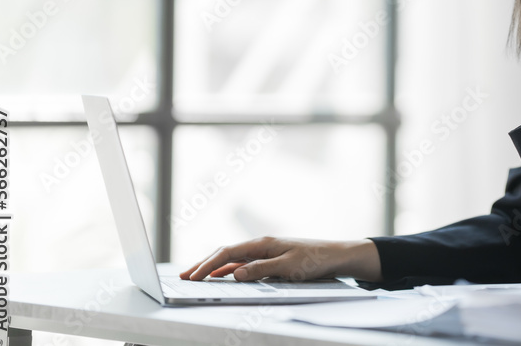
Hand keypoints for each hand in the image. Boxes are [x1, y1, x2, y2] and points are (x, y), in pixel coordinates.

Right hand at [178, 237, 380, 281]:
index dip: (207, 265)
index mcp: (263, 243)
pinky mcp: (272, 260)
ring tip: (196, 278)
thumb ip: (261, 270)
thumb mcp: (289, 268)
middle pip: (225, 254)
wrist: (337, 256)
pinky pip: (244, 264)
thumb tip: (234, 275)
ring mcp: (266, 252)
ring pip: (233, 259)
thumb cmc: (316, 260)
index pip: (227, 253)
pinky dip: (229, 271)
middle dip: (203, 265)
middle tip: (184, 277)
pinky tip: (221, 277)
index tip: (192, 277)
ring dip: (214, 268)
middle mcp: (261, 245)